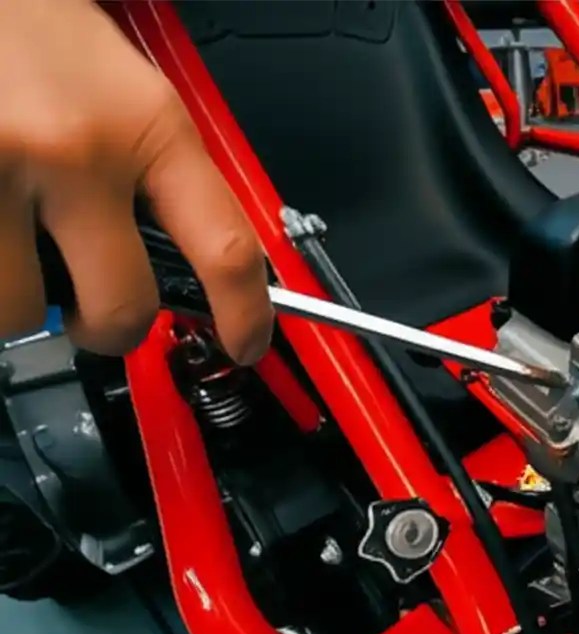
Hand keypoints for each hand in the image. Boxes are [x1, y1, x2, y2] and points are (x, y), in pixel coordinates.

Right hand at [0, 0, 271, 362]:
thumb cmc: (41, 34)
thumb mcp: (132, 96)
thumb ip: (160, 180)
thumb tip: (183, 270)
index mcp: (148, 128)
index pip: (225, 248)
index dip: (245, 316)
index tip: (246, 343)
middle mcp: (77, 152)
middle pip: (120, 307)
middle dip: (109, 325)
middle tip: (95, 308)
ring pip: (22, 310)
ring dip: (26, 299)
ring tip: (20, 249)